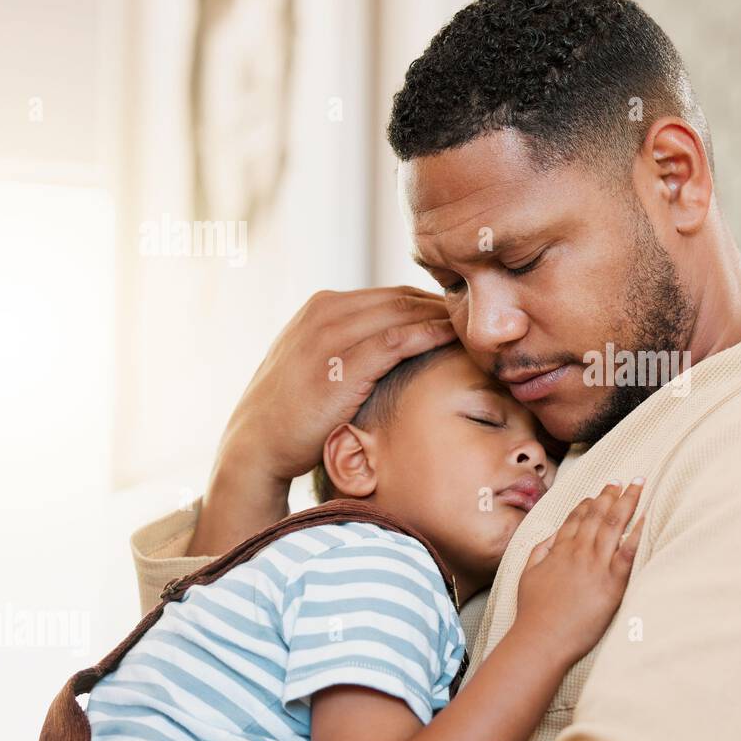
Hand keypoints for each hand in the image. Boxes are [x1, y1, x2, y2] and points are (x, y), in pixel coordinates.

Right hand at [189, 286, 455, 553]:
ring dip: (443, 315)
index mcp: (322, 307)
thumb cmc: (295, 413)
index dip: (431, 304)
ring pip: (402, 311)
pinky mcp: (339, 363)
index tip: (464, 319)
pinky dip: (428, 333)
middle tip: (482, 319)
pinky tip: (454, 336)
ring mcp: (330, 335)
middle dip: (443, 305)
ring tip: (478, 326)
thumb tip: (399, 345)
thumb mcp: (319, 363)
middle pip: (402, 297)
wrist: (257, 445)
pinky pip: (395, 339)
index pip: (392, 294)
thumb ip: (353, 346)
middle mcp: (325, 312)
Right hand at [515, 480, 645, 667]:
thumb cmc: (533, 612)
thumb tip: (551, 536)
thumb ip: (540, 551)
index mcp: (559, 550)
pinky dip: (638, 532)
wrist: (542, 638)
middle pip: (598, 516)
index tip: (596, 493)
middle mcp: (579, 552)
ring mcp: (597, 565)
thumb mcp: (528, 574)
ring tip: (637, 486)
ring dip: (627, 502)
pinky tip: (646, 517)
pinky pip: (629, 552)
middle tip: (622, 480)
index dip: (588, 503)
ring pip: (614, 526)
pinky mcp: (613, 583)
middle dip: (610, 494)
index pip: (576, 518)